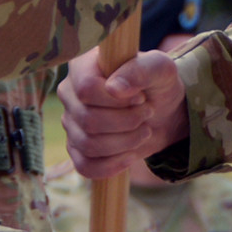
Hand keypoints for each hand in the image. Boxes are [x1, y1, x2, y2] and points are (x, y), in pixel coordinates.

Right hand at [61, 47, 188, 182]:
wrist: (162, 112)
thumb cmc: (157, 83)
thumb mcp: (159, 69)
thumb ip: (140, 70)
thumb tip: (114, 89)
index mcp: (83, 65)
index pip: (86, 89)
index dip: (116, 100)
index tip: (140, 97)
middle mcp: (70, 93)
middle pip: (88, 119)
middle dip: (127, 122)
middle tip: (147, 113)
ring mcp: (70, 122)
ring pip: (88, 144)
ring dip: (125, 142)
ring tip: (144, 130)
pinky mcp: (76, 148)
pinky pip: (84, 166)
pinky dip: (112, 165)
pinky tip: (131, 155)